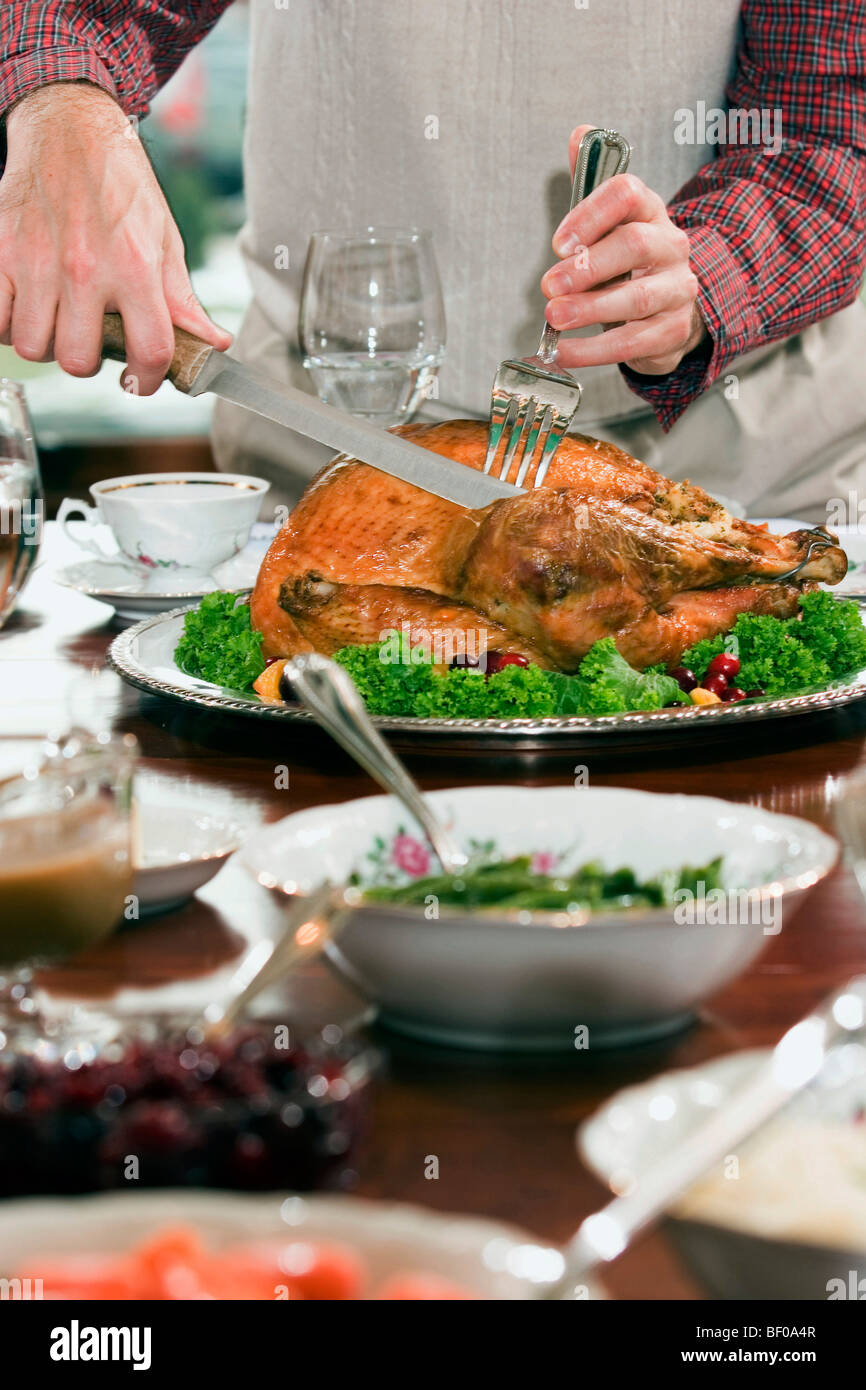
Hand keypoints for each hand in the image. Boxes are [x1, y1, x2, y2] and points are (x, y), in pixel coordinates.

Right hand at [0, 83, 230, 393]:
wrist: (70, 128)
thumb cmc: (121, 185)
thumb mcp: (164, 239)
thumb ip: (183, 301)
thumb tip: (214, 345)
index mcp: (136, 267)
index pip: (150, 352)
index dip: (149, 379)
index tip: (141, 378)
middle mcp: (86, 268)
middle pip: (78, 360)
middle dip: (89, 359)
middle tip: (93, 338)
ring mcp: (37, 261)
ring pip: (33, 346)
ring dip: (47, 343)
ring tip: (59, 319)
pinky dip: (8, 323)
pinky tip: (27, 306)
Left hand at [541, 125, 705, 374]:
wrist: (668, 308)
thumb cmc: (628, 263)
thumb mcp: (610, 222)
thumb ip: (591, 181)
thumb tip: (578, 133)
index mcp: (650, 211)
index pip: (628, 194)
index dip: (591, 214)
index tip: (558, 242)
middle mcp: (670, 246)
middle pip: (635, 245)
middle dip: (588, 266)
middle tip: (549, 284)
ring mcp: (677, 290)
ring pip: (637, 297)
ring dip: (590, 309)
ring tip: (555, 317)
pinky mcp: (672, 330)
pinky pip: (633, 342)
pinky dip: (594, 350)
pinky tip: (565, 351)